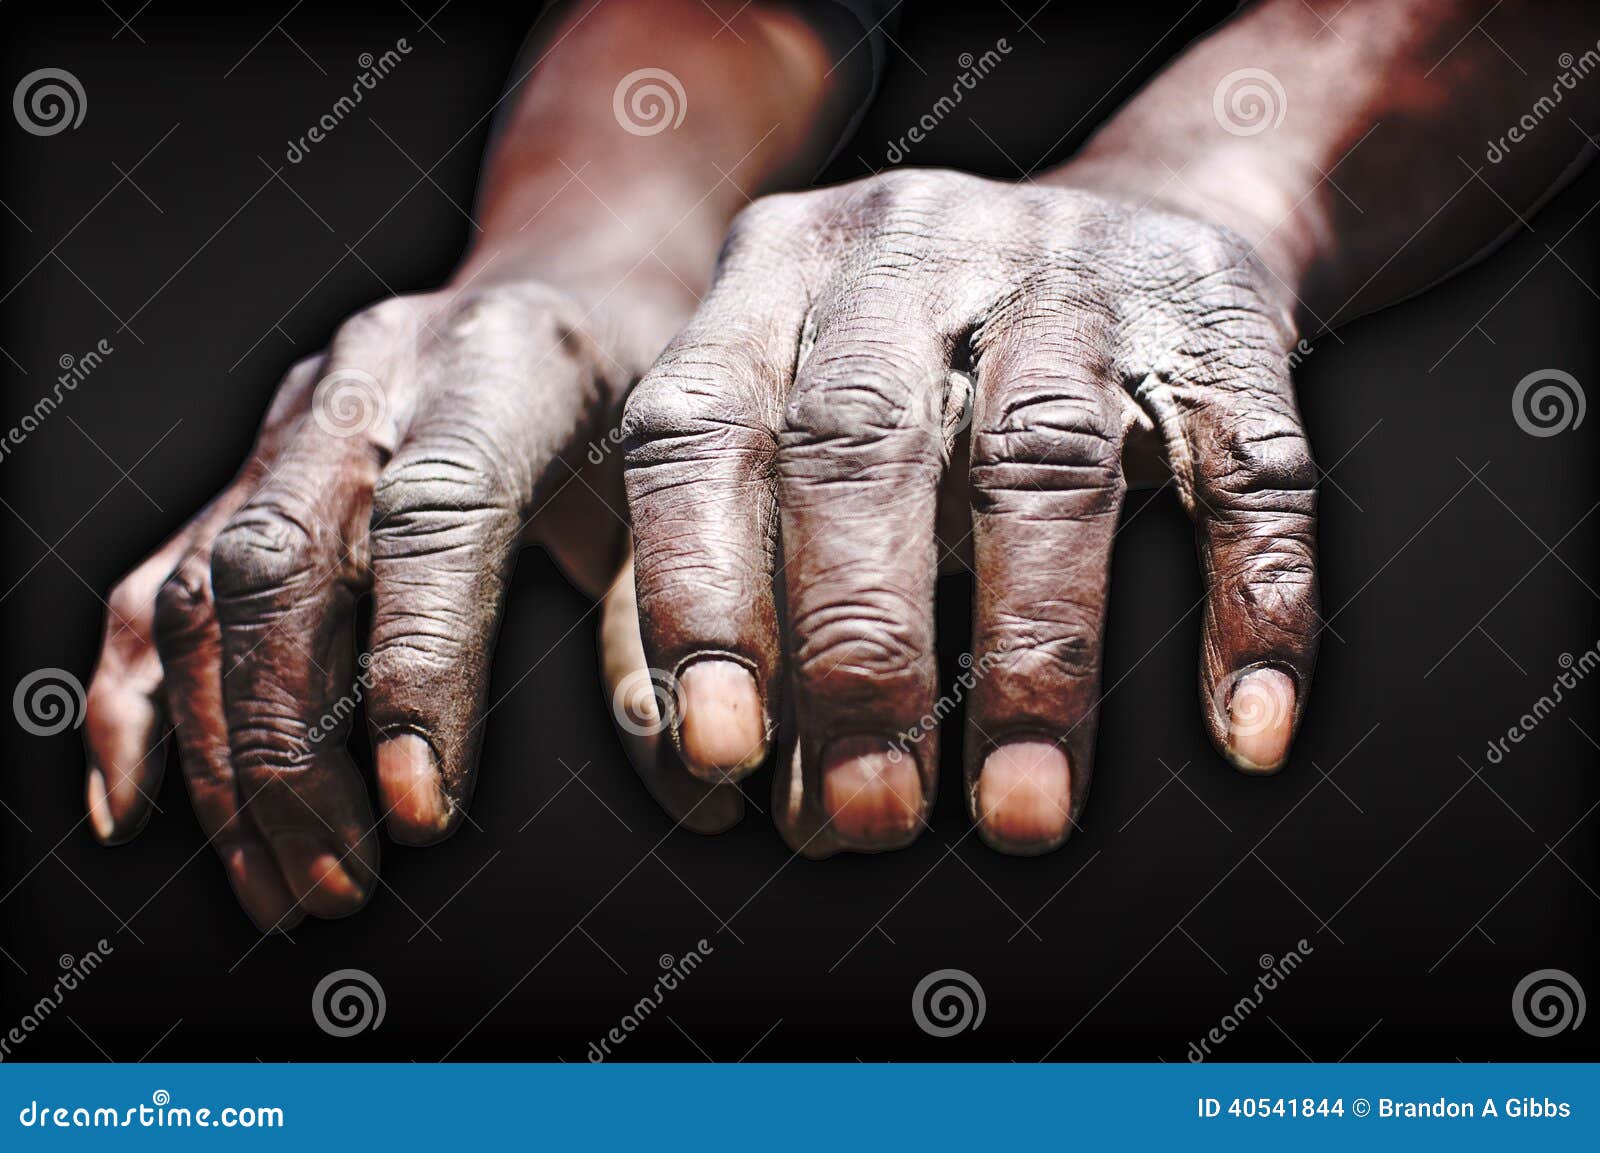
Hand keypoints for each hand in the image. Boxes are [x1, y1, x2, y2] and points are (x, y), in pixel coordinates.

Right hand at [83, 280, 691, 925]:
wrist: (574, 274)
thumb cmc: (646, 391)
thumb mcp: (690, 480)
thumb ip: (678, 615)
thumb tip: (700, 779)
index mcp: (505, 365)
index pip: (437, 517)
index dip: (419, 671)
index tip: (421, 813)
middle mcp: (378, 377)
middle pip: (288, 563)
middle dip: (294, 747)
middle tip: (340, 882)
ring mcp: (297, 416)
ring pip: (209, 586)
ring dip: (224, 754)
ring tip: (275, 883)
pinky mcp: (252, 462)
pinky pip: (157, 579)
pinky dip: (137, 700)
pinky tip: (137, 806)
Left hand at [624, 169, 1318, 856]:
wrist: (1149, 213)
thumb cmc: (928, 376)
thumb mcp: (801, 416)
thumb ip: (739, 566)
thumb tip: (733, 785)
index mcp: (776, 278)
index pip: (701, 431)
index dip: (697, 591)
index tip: (721, 754)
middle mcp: (914, 254)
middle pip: (862, 444)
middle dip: (859, 648)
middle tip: (869, 816)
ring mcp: (1076, 274)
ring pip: (1048, 462)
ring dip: (1035, 654)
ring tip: (1025, 816)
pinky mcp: (1223, 315)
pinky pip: (1249, 466)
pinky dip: (1250, 601)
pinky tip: (1242, 734)